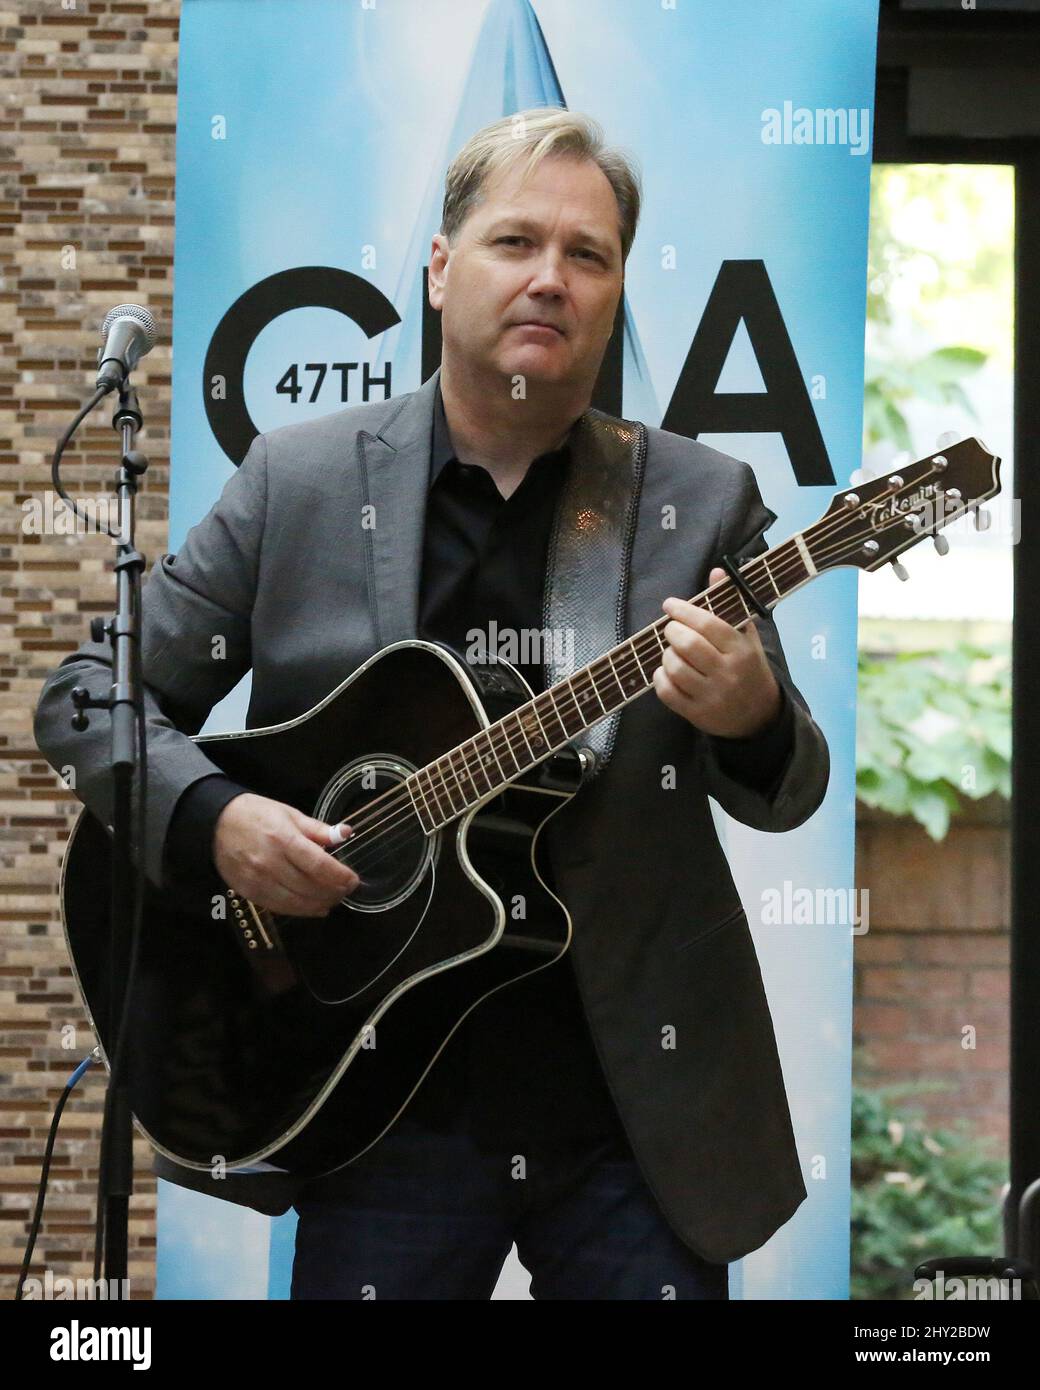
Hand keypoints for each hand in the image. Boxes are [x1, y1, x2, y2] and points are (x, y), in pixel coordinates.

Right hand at [213, 792, 359, 916]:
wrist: (215, 824)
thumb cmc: (257, 815)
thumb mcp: (290, 814)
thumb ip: (318, 829)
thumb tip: (346, 833)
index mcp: (283, 839)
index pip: (319, 865)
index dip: (340, 877)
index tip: (354, 880)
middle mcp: (270, 863)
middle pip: (310, 887)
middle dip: (334, 892)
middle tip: (346, 891)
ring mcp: (258, 880)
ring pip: (297, 902)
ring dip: (320, 904)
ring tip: (333, 900)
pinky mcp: (249, 893)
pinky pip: (280, 907)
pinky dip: (301, 910)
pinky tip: (315, 908)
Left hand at [653, 567, 781, 737]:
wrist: (759, 716)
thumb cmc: (749, 668)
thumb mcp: (747, 636)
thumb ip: (730, 604)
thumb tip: (715, 571)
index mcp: (740, 650)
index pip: (707, 624)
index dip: (683, 610)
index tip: (669, 605)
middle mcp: (727, 673)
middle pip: (687, 645)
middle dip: (672, 631)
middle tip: (671, 629)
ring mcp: (711, 696)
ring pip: (674, 668)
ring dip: (666, 654)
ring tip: (672, 651)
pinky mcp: (696, 714)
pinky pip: (667, 692)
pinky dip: (660, 678)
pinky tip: (666, 671)